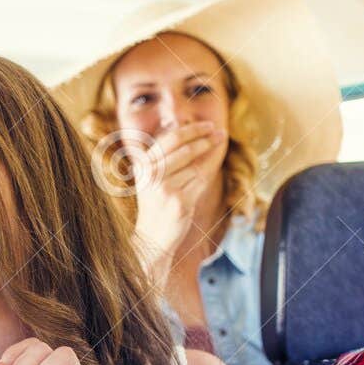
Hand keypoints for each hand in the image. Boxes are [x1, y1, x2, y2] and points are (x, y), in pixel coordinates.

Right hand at [130, 120, 229, 274]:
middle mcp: (152, 174)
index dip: (192, 130)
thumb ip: (166, 158)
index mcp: (143, 165)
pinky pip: (201, 181)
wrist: (151, 238)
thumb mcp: (152, 179)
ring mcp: (165, 188)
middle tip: (221, 133)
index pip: (170, 139)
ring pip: (196, 165)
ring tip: (219, 146)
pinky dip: (210, 171)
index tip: (208, 126)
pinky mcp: (180, 202)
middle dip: (206, 138)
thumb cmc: (155, 206)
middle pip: (185, 149)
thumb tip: (192, 134)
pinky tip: (216, 164)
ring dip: (210, 155)